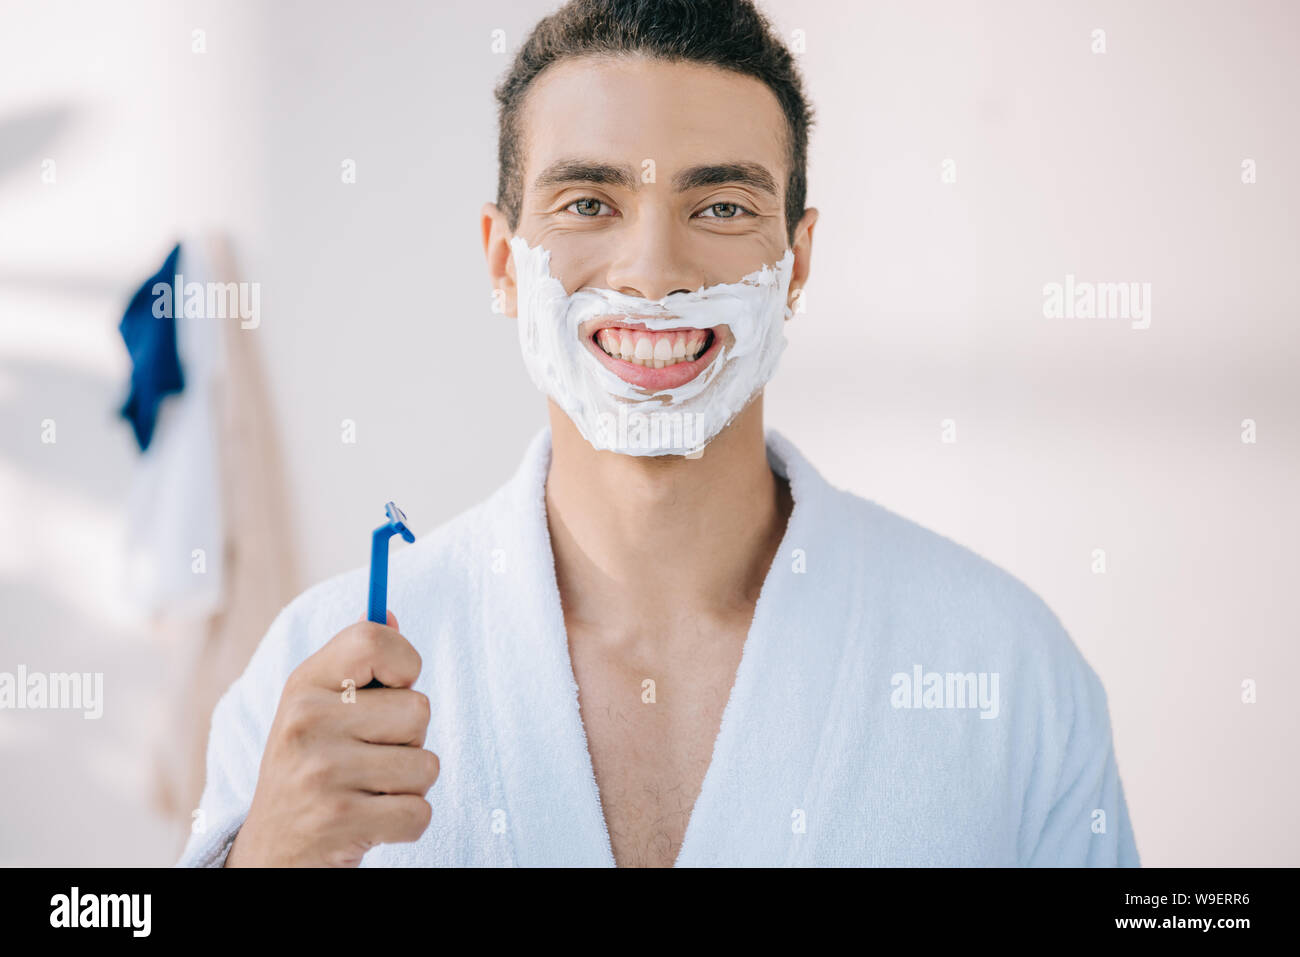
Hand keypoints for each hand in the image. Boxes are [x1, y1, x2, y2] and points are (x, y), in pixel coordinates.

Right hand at [225, 611, 438, 866]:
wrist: (272, 852)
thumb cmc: (310, 768)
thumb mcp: (316, 707)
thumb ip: (355, 661)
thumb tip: (390, 614)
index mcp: (302, 684)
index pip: (373, 640)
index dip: (405, 661)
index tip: (398, 685)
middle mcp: (306, 722)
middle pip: (419, 710)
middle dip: (410, 738)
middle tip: (371, 756)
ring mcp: (321, 773)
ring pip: (427, 765)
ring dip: (410, 785)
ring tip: (369, 789)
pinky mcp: (341, 821)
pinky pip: (420, 813)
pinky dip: (406, 822)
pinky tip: (371, 820)